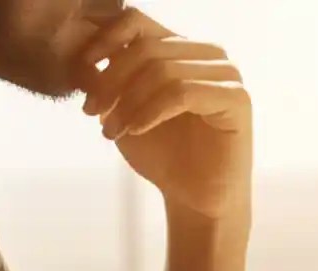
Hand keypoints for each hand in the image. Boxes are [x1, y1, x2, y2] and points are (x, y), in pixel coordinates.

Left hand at [76, 8, 251, 220]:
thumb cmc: (163, 155)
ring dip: (128, 101)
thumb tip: (82, 51)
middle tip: (91, 111)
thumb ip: (109, 76)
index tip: (80, 70)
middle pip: (146, 47)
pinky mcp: (237, 99)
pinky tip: (136, 130)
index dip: (103, 39)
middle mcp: (209, 55)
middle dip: (111, 80)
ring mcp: (226, 75)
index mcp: (182, 49)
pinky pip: (181, 92)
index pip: (137, 22)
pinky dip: (151, 111)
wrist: (194, 200)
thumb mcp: (124, 108)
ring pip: (162, 69)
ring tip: (112, 130)